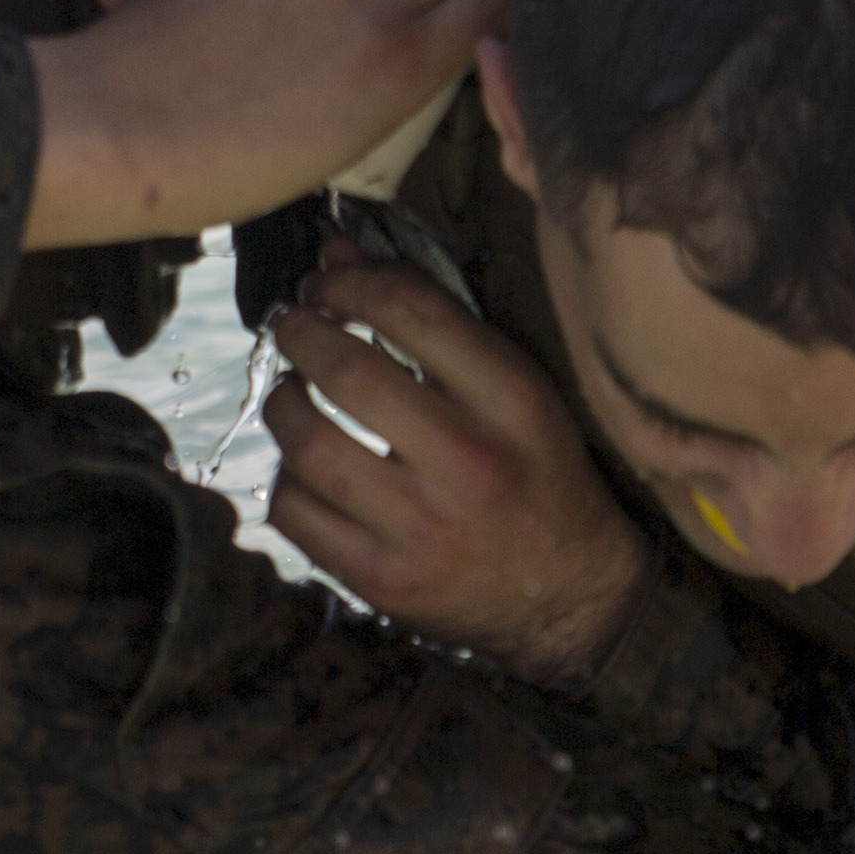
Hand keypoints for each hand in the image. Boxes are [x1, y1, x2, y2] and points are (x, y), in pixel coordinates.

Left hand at [264, 244, 647, 686]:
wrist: (572, 598)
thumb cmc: (539, 473)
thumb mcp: (516, 388)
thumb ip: (434, 319)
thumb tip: (336, 255)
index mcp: (512, 401)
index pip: (411, 312)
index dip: (350, 282)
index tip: (325, 279)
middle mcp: (467, 462)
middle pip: (346, 372)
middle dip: (301, 332)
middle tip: (292, 324)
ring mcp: (421, 529)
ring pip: (308, 444)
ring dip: (282, 403)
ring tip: (291, 391)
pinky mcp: (384, 582)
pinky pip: (296, 514)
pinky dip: (285, 477)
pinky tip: (303, 464)